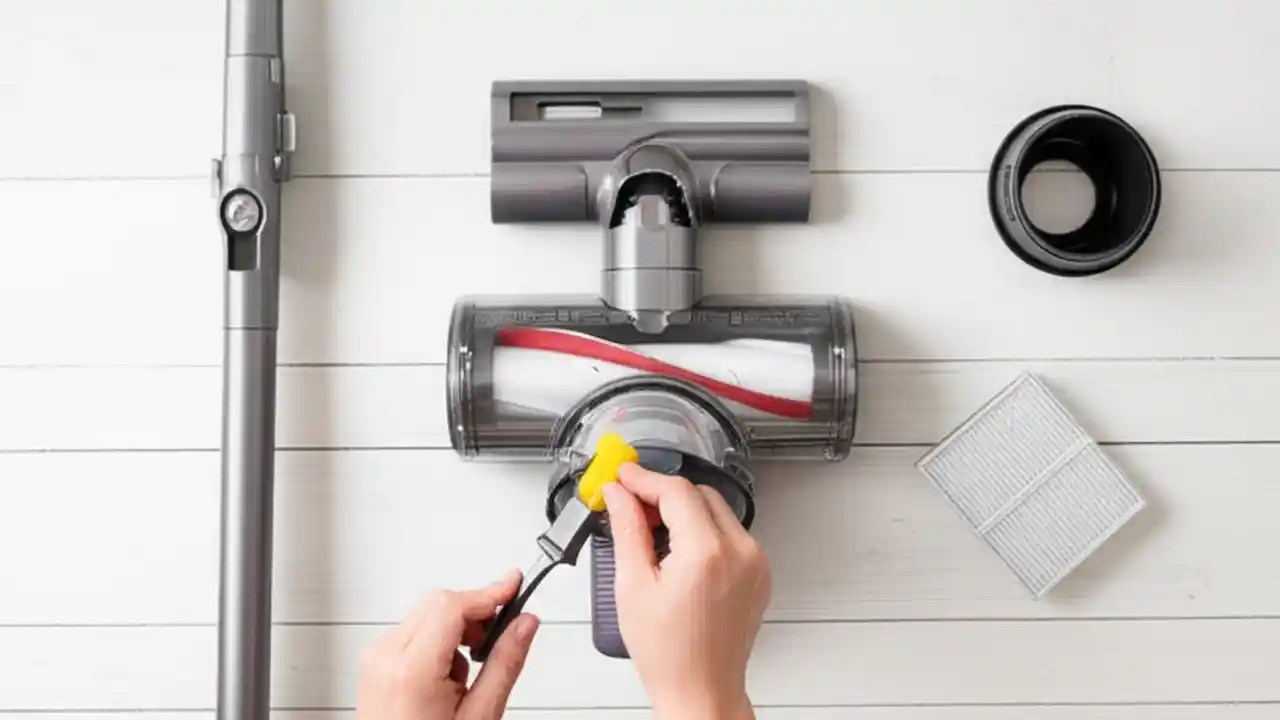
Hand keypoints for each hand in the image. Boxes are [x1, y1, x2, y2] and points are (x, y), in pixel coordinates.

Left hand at [357, 570, 539, 719]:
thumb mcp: (479, 716)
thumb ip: (504, 664)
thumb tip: (525, 624)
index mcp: (411, 669)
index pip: (452, 604)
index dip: (489, 592)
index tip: (514, 585)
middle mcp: (385, 656)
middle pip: (438, 602)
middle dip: (474, 613)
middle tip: (499, 635)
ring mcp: (376, 658)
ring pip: (426, 614)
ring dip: (456, 629)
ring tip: (468, 672)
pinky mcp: (374, 662)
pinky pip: (412, 632)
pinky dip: (438, 642)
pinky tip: (448, 677)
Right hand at [602, 464, 771, 719]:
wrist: (702, 690)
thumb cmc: (669, 654)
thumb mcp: (633, 586)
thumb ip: (627, 529)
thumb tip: (618, 494)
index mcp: (707, 553)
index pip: (676, 491)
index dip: (644, 479)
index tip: (622, 476)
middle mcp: (740, 552)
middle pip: (699, 494)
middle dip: (663, 493)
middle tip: (630, 503)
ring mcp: (755, 562)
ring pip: (717, 510)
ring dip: (684, 511)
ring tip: (651, 531)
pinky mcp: (759, 572)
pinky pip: (730, 533)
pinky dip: (703, 530)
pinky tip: (678, 549)